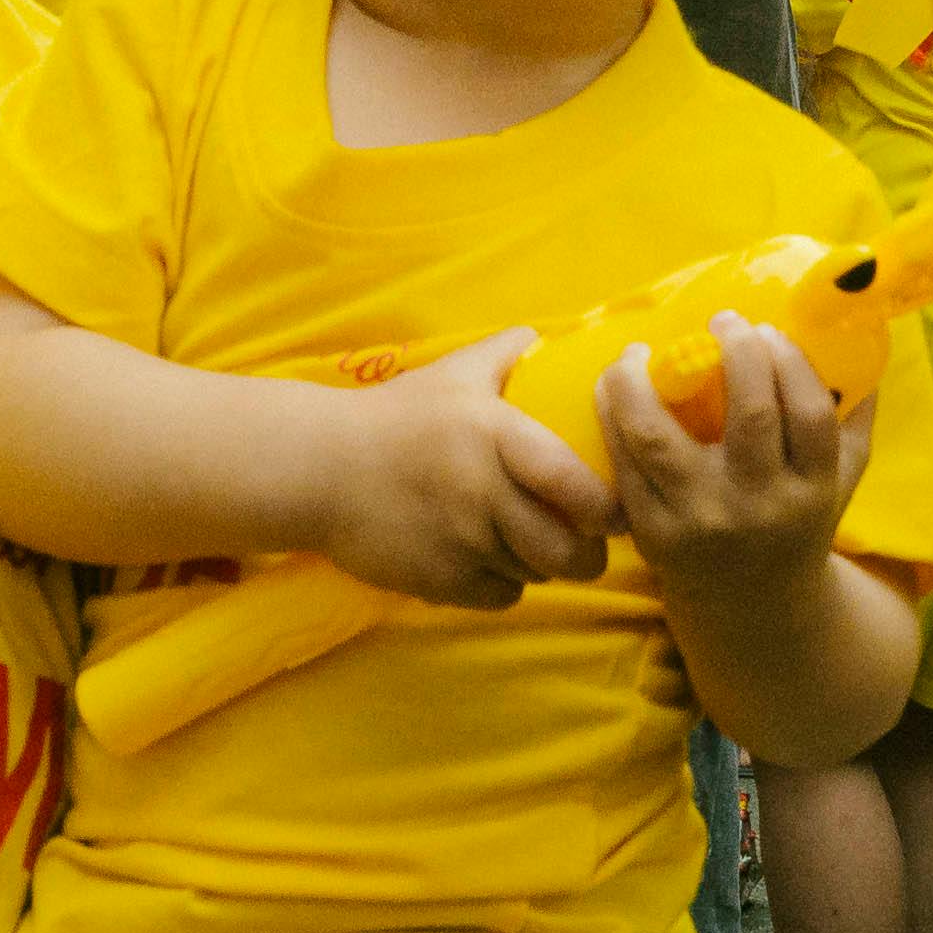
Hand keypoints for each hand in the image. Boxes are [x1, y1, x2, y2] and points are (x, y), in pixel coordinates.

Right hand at [305, 334, 611, 607]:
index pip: (572, 484)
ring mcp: (460, 542)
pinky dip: (504, 584)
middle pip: (566, 551)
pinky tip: (491, 560)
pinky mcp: (438, 581)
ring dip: (542, 566)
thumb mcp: (451, 373)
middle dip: (588, 555)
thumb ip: (503, 352)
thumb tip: (543, 335)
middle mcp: (483, 494)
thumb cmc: (393, 417)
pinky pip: (499, 596)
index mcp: (495, 436)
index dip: (606, 508)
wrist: (319, 469)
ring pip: (533, 575)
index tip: (614, 511)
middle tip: (587, 544)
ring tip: (534, 546)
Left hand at [603, 317, 854, 586]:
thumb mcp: (841, 480)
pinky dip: (612, 414)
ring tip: (640, 350)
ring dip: (640, 381)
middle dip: (733, 352)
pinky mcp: (653, 533)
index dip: (789, 361)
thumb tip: (862, 337)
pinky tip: (614, 384)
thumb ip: (855, 416)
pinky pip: (624, 463)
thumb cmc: (797, 522)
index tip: (767, 330)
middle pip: (748, 415)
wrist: (753, 608)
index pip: (809, 414)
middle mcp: (759, 506)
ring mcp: (701, 520)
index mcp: (813, 489)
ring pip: (658, 437)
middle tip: (721, 322)